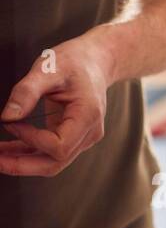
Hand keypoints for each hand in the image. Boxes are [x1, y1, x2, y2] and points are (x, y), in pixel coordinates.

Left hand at [0, 31, 112, 176]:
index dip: (31, 138)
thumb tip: (7, 117)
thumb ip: (27, 92)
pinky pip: (50, 152)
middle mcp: (89, 134)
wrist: (95, 63)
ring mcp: (83, 139)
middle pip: (56, 163)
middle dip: (23, 165)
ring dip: (23, 162)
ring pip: (52, 162)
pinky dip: (28, 153)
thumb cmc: (75, 62)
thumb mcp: (48, 69)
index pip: (59, 146)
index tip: (9, 122)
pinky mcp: (73, 137)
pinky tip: (7, 149)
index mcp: (87, 117)